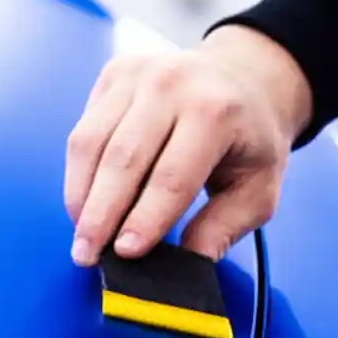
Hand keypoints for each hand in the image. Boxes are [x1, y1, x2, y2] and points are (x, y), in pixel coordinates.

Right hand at [65, 25, 311, 265]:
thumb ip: (225, 227)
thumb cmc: (250, 136)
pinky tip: (84, 203)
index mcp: (216, 111)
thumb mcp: (259, 186)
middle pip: (123, 159)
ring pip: (92, 143)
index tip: (124, 252)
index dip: (145, 218)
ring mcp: (138, 75)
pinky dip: (79, 172)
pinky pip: (84, 130)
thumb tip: (191, 263)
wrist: (245, 75)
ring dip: (81, 195)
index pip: (172, 176)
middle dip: (101, 214)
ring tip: (81, 235)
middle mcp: (172, 85)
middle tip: (87, 255)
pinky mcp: (114, 75)